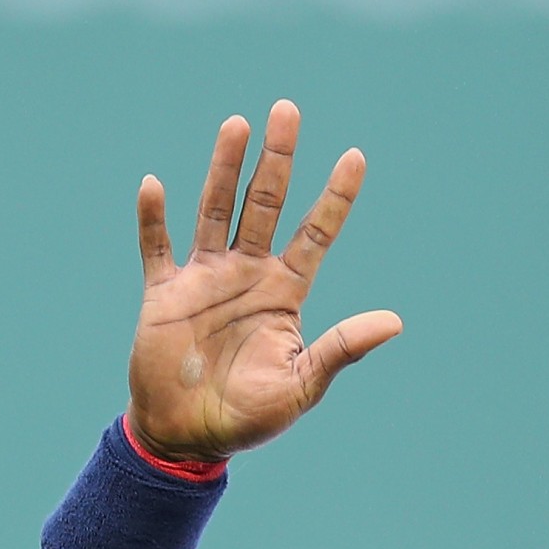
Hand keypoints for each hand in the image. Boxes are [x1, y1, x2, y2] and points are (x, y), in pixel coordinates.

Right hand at [126, 100, 401, 461]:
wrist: (189, 437)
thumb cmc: (250, 417)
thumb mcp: (303, 385)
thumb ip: (342, 348)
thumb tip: (395, 321)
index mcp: (285, 293)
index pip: (316, 233)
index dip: (335, 196)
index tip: (356, 156)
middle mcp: (247, 274)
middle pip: (265, 203)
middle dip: (277, 159)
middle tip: (287, 110)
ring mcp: (204, 279)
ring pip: (216, 210)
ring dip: (224, 169)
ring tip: (237, 125)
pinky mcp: (163, 294)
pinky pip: (157, 248)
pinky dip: (153, 219)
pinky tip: (155, 185)